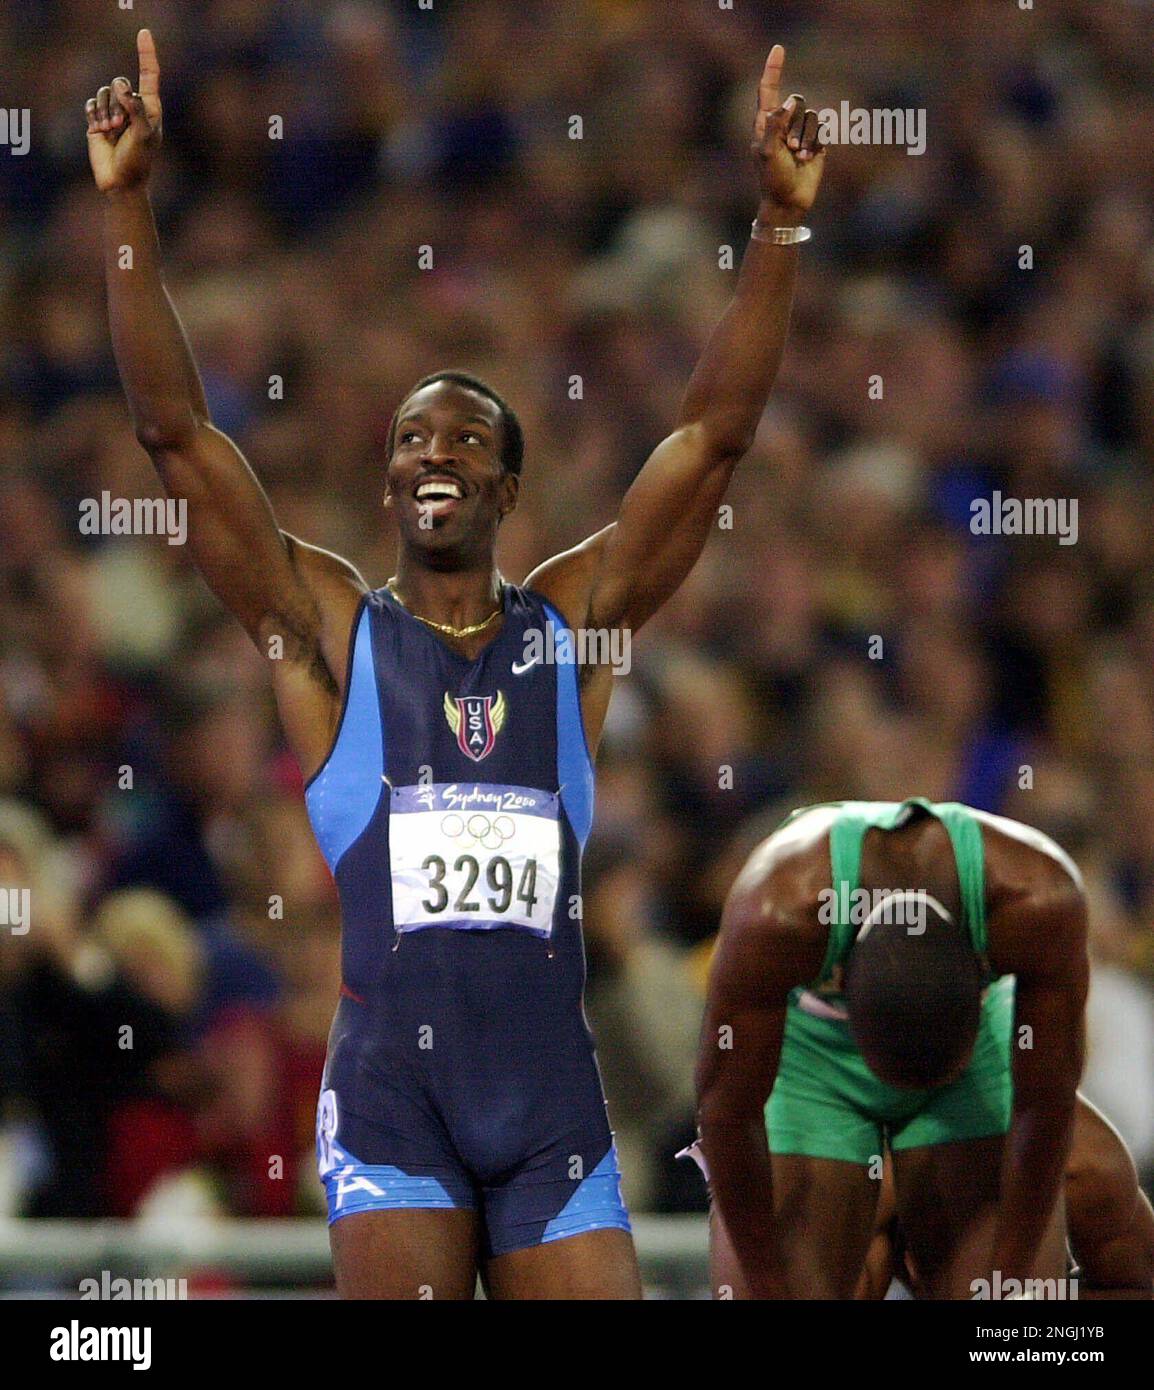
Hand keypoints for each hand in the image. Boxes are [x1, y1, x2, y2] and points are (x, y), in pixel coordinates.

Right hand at [85, 29, 162, 194]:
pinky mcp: (97, 119)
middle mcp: (132, 106)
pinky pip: (90, 102)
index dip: (146, 53)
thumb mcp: (144, 136)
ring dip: (105, 112)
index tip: (143, 32)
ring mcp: (114, 112)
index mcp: (150, 108)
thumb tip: (124, 89)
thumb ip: (137, 110)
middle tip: (121, 126)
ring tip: (111, 132)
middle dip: (117, 102)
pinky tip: (99, 131)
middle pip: (119, 82)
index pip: (149, 74)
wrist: (120, 182)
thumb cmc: (138, 161)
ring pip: (103, 92)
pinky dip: (94, 115)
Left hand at [751, 45, 824, 215]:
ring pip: (812, 116)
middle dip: (797, 121)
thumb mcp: (767, 152)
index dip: (773, 69)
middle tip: (790, 147)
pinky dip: (816, 143)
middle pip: (797, 101)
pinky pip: (823, 128)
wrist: (789, 203)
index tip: (779, 48)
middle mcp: (783, 125)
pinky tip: (808, 160)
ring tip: (797, 157)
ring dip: (806, 138)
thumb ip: (774, 125)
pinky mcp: (817, 143)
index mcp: (765, 124)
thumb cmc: (773, 180)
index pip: (768, 90)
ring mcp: (801, 133)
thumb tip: (788, 102)